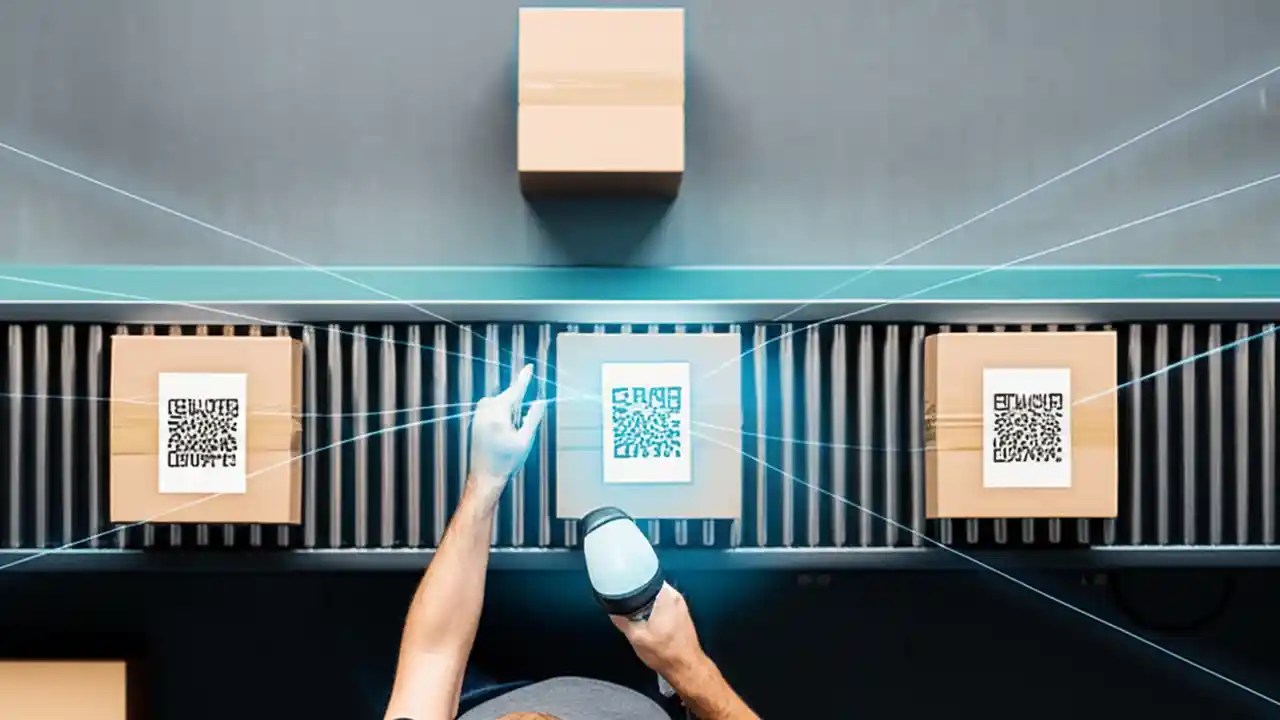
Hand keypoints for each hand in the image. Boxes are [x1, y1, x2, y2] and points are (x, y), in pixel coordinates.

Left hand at [467, 364, 545, 504]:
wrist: (485, 477)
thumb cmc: (506, 461)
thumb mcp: (525, 440)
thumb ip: (533, 418)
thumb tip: (540, 401)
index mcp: (498, 414)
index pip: (515, 391)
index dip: (524, 379)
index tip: (529, 367)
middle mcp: (485, 411)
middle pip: (507, 397)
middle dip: (516, 404)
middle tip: (518, 431)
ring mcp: (478, 416)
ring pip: (498, 403)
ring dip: (508, 411)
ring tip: (510, 435)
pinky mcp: (475, 422)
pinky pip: (490, 409)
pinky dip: (500, 415)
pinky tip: (502, 434)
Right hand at [610, 583, 707, 681]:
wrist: (686, 667)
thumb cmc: (666, 654)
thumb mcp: (637, 638)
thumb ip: (623, 622)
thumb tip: (614, 613)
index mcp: (666, 597)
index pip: (646, 577)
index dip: (632, 580)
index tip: (622, 583)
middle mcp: (675, 597)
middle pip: (650, 587)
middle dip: (637, 594)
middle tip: (624, 601)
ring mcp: (679, 605)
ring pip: (656, 596)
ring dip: (645, 603)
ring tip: (633, 612)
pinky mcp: (680, 614)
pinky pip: (662, 604)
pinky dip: (653, 609)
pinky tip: (645, 620)